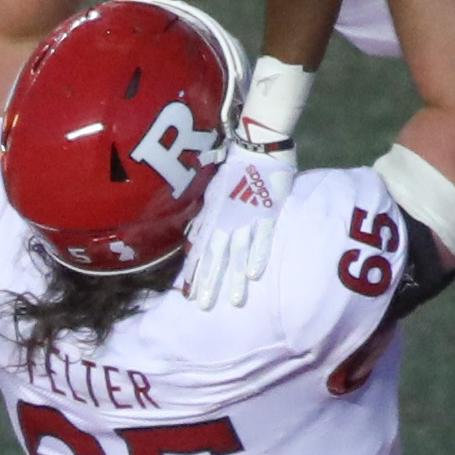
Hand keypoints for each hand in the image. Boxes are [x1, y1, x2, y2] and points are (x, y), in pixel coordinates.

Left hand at [181, 145, 295, 310]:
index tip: (187, 294)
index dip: (193, 271)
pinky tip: (253, 275)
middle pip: (216, 256)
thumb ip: (205, 217)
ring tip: (232, 301)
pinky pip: (262, 237)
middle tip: (203, 306)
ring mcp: (247, 218)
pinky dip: (258, 255)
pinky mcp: (267, 213)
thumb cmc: (234, 170)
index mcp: (213, 216)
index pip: (200, 249)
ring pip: (238, 252)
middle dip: (209, 282)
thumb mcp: (212, 194)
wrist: (257, 148)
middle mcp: (226, 221)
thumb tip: (193, 241)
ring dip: (234, 277)